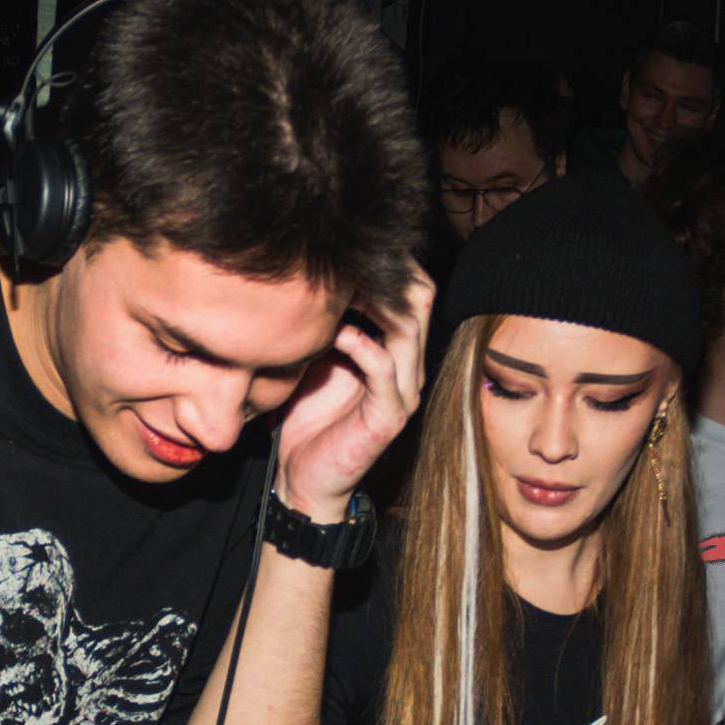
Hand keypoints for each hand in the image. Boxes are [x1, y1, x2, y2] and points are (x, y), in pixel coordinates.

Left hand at [274, 269, 433, 519]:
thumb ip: (323, 323)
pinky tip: (337, 332)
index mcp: (395, 352)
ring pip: (409, 328)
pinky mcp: (389, 416)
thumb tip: (309, 277)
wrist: (304, 480)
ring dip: (375, 302)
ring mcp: (403, 392)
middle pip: (420, 299)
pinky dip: (362, 344)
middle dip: (387, 272)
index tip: (349, 244)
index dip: (389, 262)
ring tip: (342, 287)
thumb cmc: (305, 419)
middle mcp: (408, 367)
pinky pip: (383, 369)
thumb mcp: (314, 359)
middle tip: (348, 256)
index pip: (411, 290)